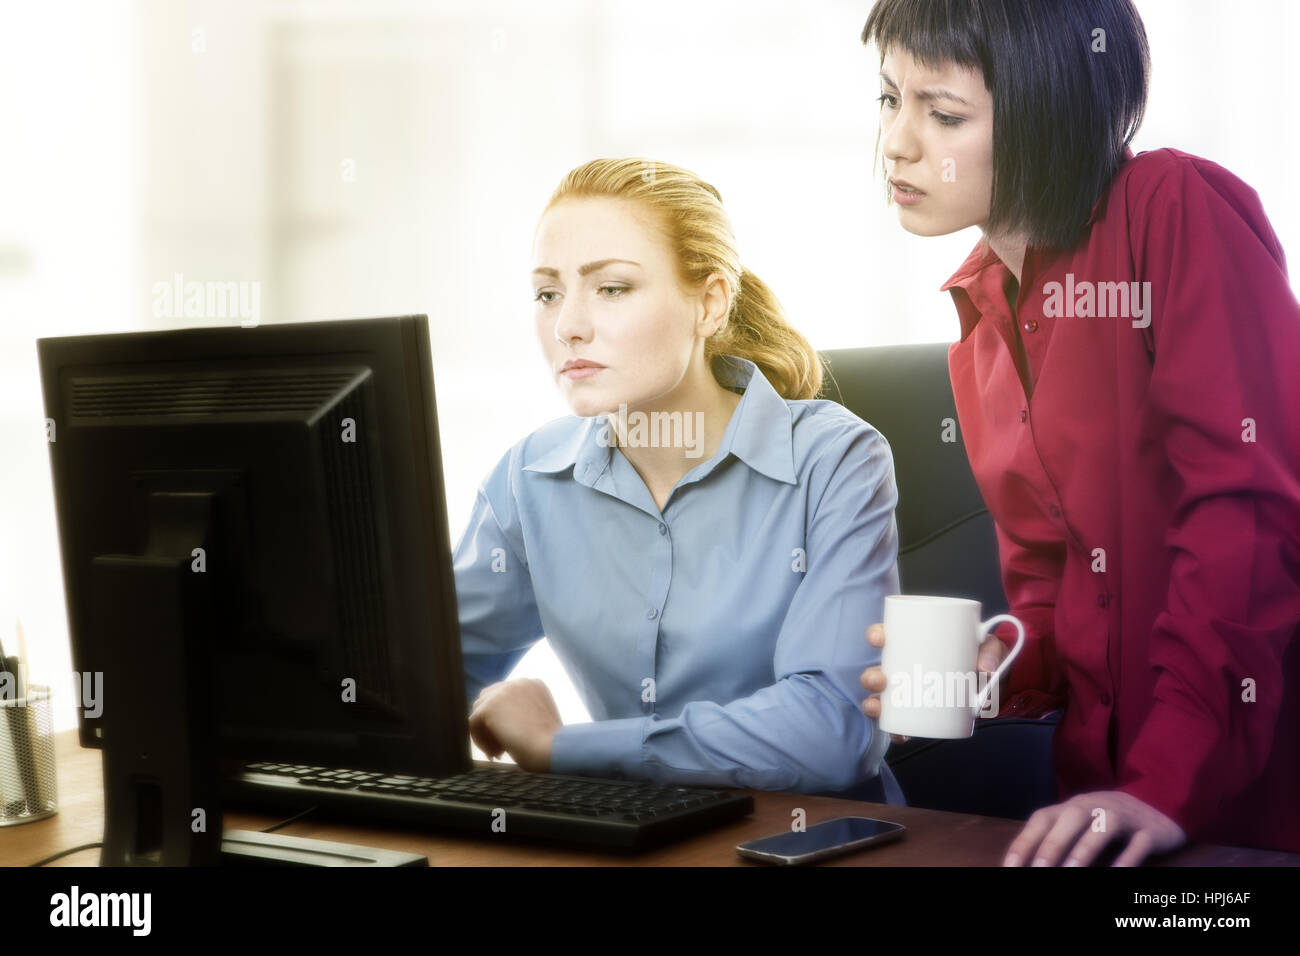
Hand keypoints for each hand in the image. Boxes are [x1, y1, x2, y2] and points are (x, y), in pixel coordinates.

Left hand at [468, 678, 562, 773]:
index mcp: (534, 685)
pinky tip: (494, 755)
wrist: (552, 749)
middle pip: (490, 699)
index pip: (507, 697)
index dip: (505, 720)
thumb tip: (501, 724)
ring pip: (480, 712)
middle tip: (501, 749)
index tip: (512, 741)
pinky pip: (473, 723)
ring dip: (486, 734)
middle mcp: (519, 682)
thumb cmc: (551, 745)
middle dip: (492, 724)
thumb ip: (522, 714)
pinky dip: (480, 741)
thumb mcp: (540, 721)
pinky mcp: (489, 706)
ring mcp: (503, 691)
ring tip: (499, 753)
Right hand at [859, 622, 1007, 742]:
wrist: (996, 685)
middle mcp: (905, 669)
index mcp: (915, 644)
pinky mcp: (919, 714)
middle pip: (878, 670)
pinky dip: (896, 730)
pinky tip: (898, 734)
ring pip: (881, 698)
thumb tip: (984, 669)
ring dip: (873, 703)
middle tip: (881, 680)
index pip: (888, 636)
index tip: (880, 638)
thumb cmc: (984, 657)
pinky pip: (900, 723)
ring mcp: (909, 693)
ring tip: (878, 707)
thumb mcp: (991, 647)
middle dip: (871, 676)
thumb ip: (992, 651)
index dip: (877, 635)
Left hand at [1003, 791, 1186, 865]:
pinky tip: (1116, 873)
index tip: (1010, 867)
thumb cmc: (1102, 823)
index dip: (1024, 842)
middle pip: (1069, 818)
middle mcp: (1093, 806)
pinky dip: (1127, 858)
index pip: (1041, 819)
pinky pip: (1138, 843)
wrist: (1156, 804)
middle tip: (1039, 870)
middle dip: (1052, 845)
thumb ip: (1054, 841)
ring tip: (1071, 872)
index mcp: (1069, 807)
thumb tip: (1028, 865)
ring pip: (1103, 827)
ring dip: (1085, 849)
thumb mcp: (1076, 826)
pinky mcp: (1148, 830)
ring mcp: (1122, 816)